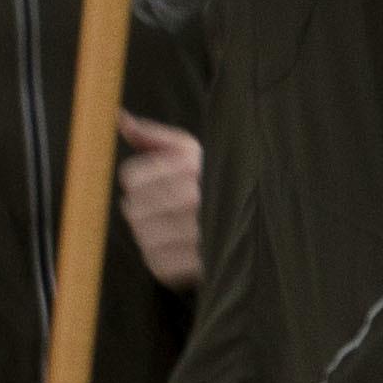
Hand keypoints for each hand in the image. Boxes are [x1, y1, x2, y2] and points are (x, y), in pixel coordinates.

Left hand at [117, 113, 204, 291]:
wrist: (263, 221)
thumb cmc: (217, 181)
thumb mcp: (192, 151)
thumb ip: (153, 136)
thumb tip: (119, 118)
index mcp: (193, 167)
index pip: (132, 178)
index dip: (138, 181)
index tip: (154, 184)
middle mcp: (196, 198)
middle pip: (134, 208)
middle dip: (143, 207)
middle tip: (162, 208)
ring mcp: (200, 234)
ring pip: (143, 236)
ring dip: (150, 233)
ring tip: (170, 227)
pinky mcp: (201, 264)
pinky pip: (158, 262)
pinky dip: (161, 257)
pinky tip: (177, 246)